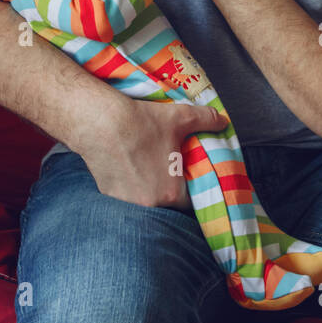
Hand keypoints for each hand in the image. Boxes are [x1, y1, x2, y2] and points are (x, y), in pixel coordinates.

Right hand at [78, 95, 228, 209]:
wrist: (98, 121)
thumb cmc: (140, 122)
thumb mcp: (179, 117)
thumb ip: (206, 120)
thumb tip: (223, 121)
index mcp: (171, 194)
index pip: (190, 203)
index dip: (191, 190)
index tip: (187, 178)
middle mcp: (149, 205)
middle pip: (167, 204)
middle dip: (169, 190)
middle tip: (167, 170)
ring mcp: (126, 203)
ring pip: (145, 202)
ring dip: (148, 191)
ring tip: (147, 168)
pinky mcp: (108, 195)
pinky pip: (125, 196)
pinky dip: (129, 186)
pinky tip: (128, 167)